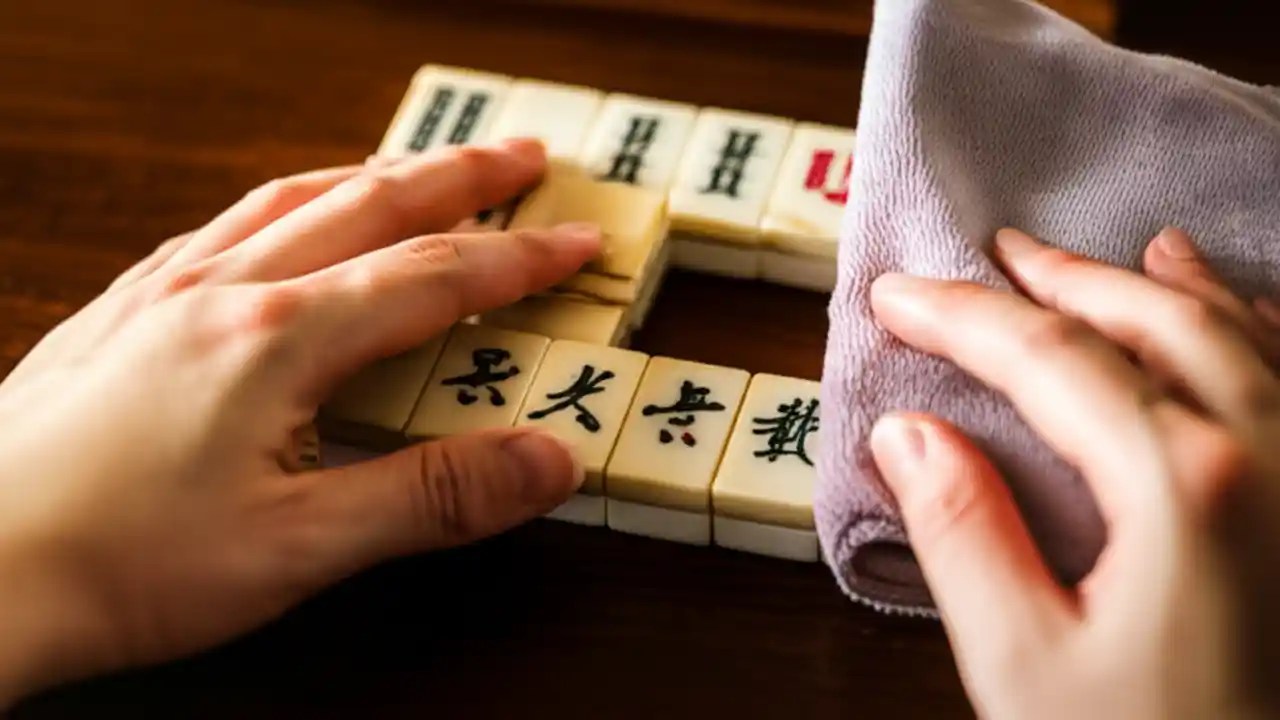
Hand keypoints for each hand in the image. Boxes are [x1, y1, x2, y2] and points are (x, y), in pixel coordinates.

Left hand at [0, 138, 597, 705]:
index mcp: (278, 339)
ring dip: (377, 174)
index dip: (519, 259)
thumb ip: (432, 497)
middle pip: (370, 203)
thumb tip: (547, 461)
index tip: (579, 243)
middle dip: (461, 177)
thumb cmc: (116, 564)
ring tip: (427, 167)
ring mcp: (164, 289)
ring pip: (294, 198)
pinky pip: (228, 221)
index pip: (433, 276)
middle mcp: (222, 289)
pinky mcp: (124, 308)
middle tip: (524, 157)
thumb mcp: (298, 548)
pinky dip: (292, 200)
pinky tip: (294, 215)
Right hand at [867, 227, 1279, 719]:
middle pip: (1151, 322)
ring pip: (1248, 335)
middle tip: (996, 254)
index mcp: (1182, 483)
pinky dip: (1263, 332)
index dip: (960, 316)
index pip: (1048, 359)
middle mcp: (1272, 452)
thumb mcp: (1030, 673)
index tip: (896, 295)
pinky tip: (1246, 326)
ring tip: (1128, 253)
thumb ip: (965, 538)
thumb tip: (909, 436)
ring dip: (1171, 288)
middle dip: (1062, 280)